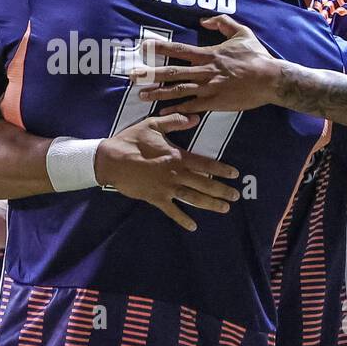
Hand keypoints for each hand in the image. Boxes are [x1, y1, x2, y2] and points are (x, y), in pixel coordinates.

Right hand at [95, 112, 239, 231]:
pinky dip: (182, 219)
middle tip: (236, 196)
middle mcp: (176, 174)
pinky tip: (193, 226)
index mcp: (177, 156)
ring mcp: (166, 188)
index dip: (222, 170)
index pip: (205, 164)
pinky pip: (172, 211)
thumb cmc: (131, 140)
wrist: (110, 160)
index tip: (235, 175)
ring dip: (210, 204)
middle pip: (204, 184)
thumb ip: (175, 122)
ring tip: (224, 209)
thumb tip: (195, 119)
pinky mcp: (155, 198)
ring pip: (193, 198)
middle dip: (222, 191)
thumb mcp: (153, 125)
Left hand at [133, 14, 280, 113]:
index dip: (160, 47)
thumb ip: (222, 22)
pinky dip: (177, 110)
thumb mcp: (242, 32)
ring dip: (158, 93)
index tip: (144, 46)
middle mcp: (205, 71)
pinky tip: (163, 112)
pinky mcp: (215, 103)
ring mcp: (209, 88)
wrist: (271, 79)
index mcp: (209, 54)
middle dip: (150, 74)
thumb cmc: (257, 56)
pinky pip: (192, 106)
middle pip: (172, 72)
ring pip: (178, 90)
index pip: (179, 50)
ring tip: (141, 95)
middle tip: (132, 76)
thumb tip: (204, 19)